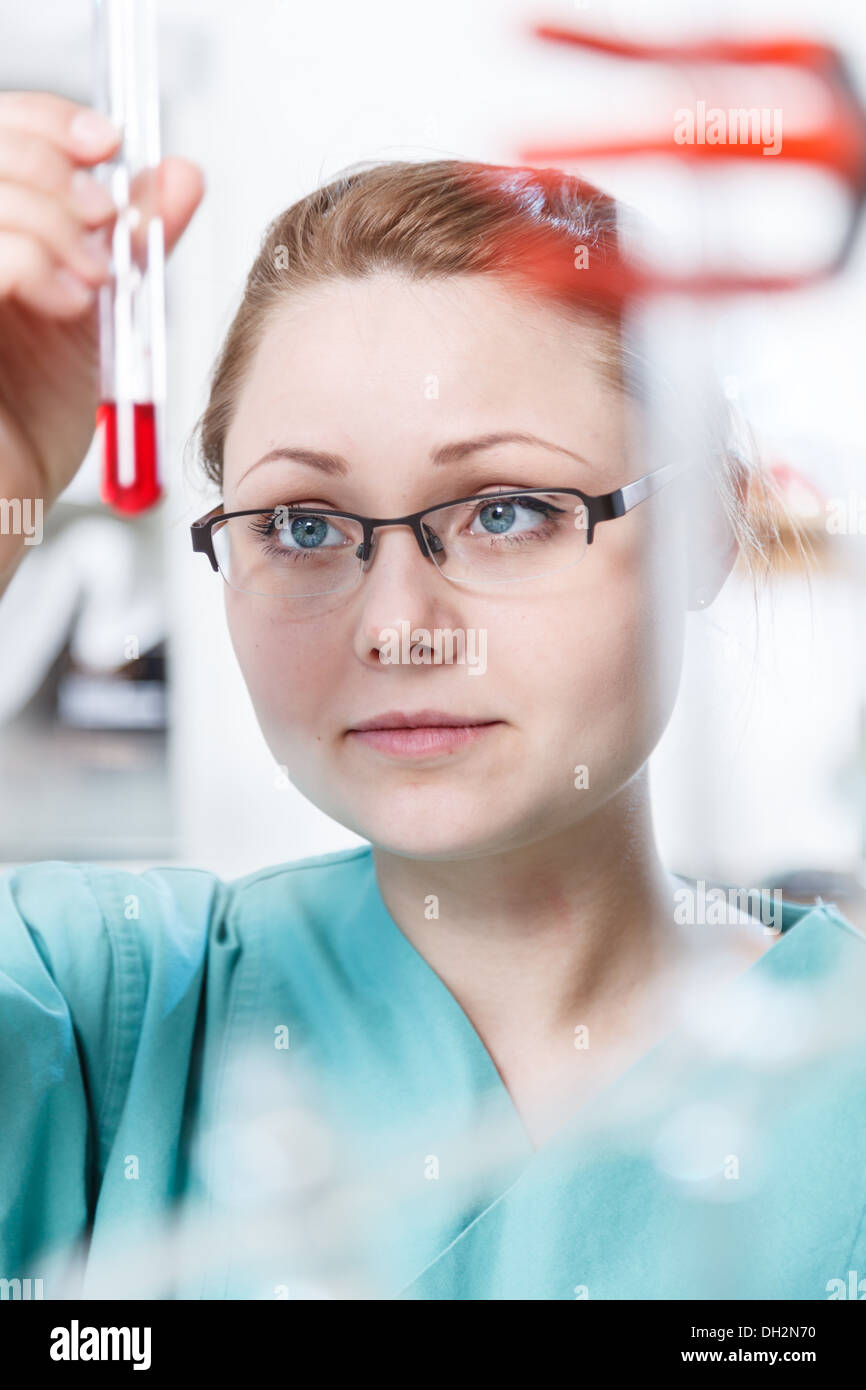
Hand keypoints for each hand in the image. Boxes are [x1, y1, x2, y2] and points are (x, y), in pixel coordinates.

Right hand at [0, 91, 203, 509]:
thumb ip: (132, 244)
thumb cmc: (24, 432)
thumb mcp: (95, 320)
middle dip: (57, 167)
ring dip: (54, 220)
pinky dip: (31, 259)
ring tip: (94, 279)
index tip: (110, 144)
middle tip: (106, 219)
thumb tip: (180, 176)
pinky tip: (68, 300)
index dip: (52, 121)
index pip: (0, 129)